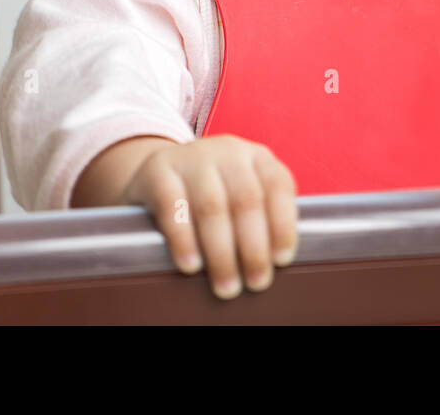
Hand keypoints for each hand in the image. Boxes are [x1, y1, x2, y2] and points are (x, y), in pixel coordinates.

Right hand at [118, 134, 298, 299]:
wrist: (156, 173)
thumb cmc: (211, 197)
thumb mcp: (240, 195)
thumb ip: (260, 221)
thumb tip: (274, 268)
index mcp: (256, 157)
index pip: (278, 185)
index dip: (283, 224)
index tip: (282, 260)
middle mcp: (228, 152)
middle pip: (246, 199)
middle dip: (254, 247)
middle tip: (255, 283)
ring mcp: (191, 157)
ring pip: (212, 206)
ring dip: (222, 252)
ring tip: (226, 287)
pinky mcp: (157, 170)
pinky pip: (172, 206)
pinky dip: (184, 240)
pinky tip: (191, 266)